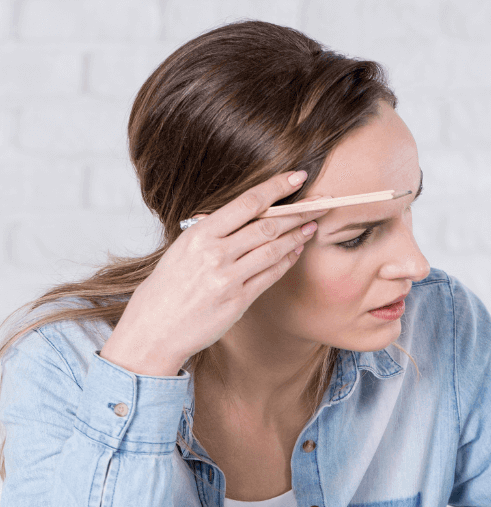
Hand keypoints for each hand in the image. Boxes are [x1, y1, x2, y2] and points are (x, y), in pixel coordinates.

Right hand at [100, 170, 326, 376]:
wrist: (153, 329)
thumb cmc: (166, 288)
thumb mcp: (181, 250)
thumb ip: (210, 232)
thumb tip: (236, 213)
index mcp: (199, 234)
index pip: (246, 203)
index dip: (276, 188)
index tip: (298, 176)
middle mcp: (215, 254)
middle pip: (268, 225)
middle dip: (299, 211)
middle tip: (321, 202)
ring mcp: (228, 278)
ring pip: (273, 249)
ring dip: (298, 235)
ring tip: (313, 224)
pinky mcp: (239, 300)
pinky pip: (271, 274)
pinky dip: (287, 260)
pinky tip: (297, 250)